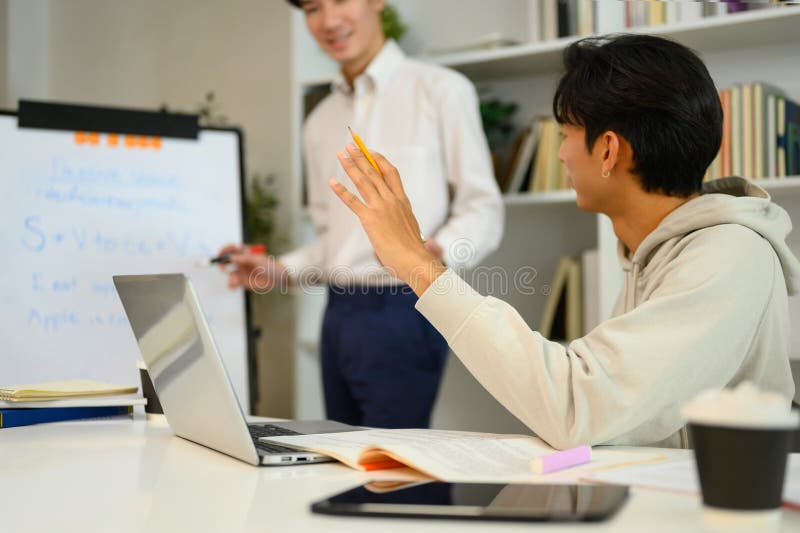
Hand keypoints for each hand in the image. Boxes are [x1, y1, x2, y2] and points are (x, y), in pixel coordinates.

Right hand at [216, 243, 286, 292]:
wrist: (278, 278)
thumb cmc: (270, 265)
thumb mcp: (257, 260)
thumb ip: (244, 259)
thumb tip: (231, 257)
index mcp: (245, 253)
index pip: (231, 249)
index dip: (224, 250)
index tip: (220, 254)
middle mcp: (241, 262)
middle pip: (226, 261)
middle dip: (222, 264)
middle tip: (222, 268)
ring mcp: (242, 271)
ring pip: (229, 273)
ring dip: (230, 277)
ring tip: (236, 281)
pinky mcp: (243, 281)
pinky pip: (233, 283)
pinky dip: (232, 284)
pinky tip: (235, 285)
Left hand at [329, 143, 446, 294]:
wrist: (414, 259)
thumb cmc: (413, 250)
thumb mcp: (410, 228)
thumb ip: (400, 221)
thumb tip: (394, 225)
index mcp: (403, 201)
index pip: (391, 173)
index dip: (380, 160)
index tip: (371, 151)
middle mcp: (392, 200)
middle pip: (374, 172)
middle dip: (361, 156)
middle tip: (350, 145)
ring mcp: (381, 208)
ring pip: (364, 181)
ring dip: (351, 165)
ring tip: (341, 154)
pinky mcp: (370, 219)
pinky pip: (353, 201)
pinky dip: (341, 190)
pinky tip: (332, 182)